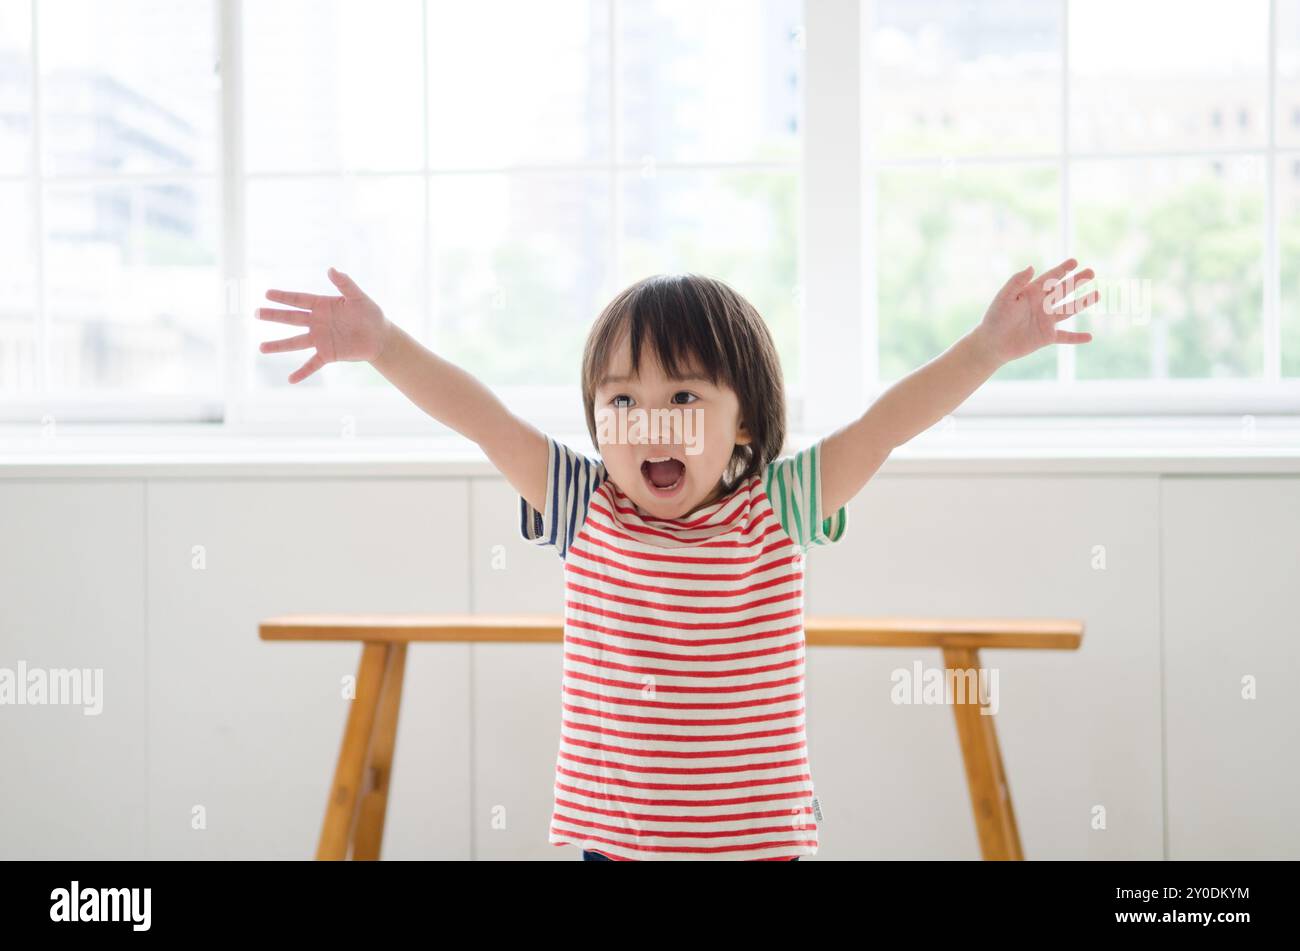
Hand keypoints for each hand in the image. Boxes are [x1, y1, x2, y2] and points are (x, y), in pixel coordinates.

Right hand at [255, 267, 391, 382]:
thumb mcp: (358, 297)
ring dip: (279, 345)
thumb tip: (331, 269)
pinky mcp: (328, 354)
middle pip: (292, 319)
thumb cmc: (371, 314)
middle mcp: (318, 322)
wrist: (381, 336)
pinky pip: (312, 364)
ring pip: (295, 342)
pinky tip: (290, 379)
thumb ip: (345, 284)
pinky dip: (302, 372)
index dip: (284, 297)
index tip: (267, 294)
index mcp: (323, 306)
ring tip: (261, 348)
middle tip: (256, 313)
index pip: (299, 300)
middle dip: (274, 316)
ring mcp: (321, 339)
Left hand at [974, 257, 1097, 365]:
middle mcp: (1041, 305)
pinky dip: (1076, 338)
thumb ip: (1016, 282)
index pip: (1050, 278)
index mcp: (1031, 293)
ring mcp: (1046, 321)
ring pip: (1068, 310)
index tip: (1074, 261)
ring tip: (1097, 295)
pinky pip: (1065, 337)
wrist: (991, 343)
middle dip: (1077, 281)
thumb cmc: (995, 318)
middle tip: (1091, 272)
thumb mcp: (1004, 297)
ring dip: (1082, 303)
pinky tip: (1090, 337)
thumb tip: (1031, 267)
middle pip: (1063, 290)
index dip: (1062, 269)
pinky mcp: (1046, 337)